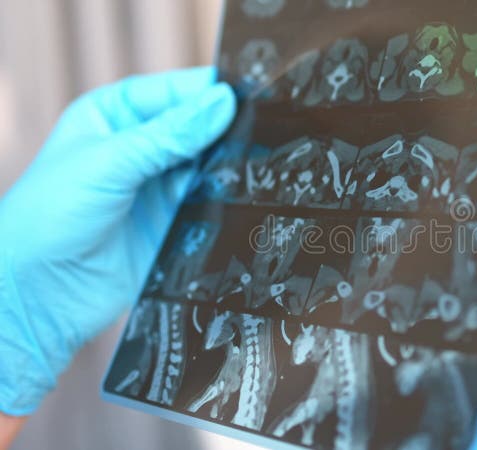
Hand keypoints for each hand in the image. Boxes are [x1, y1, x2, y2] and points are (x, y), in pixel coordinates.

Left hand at [0, 67, 235, 414]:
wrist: (40, 295)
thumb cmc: (49, 218)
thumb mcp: (109, 163)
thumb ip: (169, 136)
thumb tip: (223, 103)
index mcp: (114, 116)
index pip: (172, 93)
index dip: (209, 92)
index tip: (248, 95)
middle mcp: (139, 148)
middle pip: (197, 128)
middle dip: (227, 129)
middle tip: (264, 129)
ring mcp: (159, 187)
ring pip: (209, 165)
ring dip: (231, 164)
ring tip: (262, 161)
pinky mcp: (175, 223)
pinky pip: (211, 202)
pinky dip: (229, 197)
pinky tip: (249, 192)